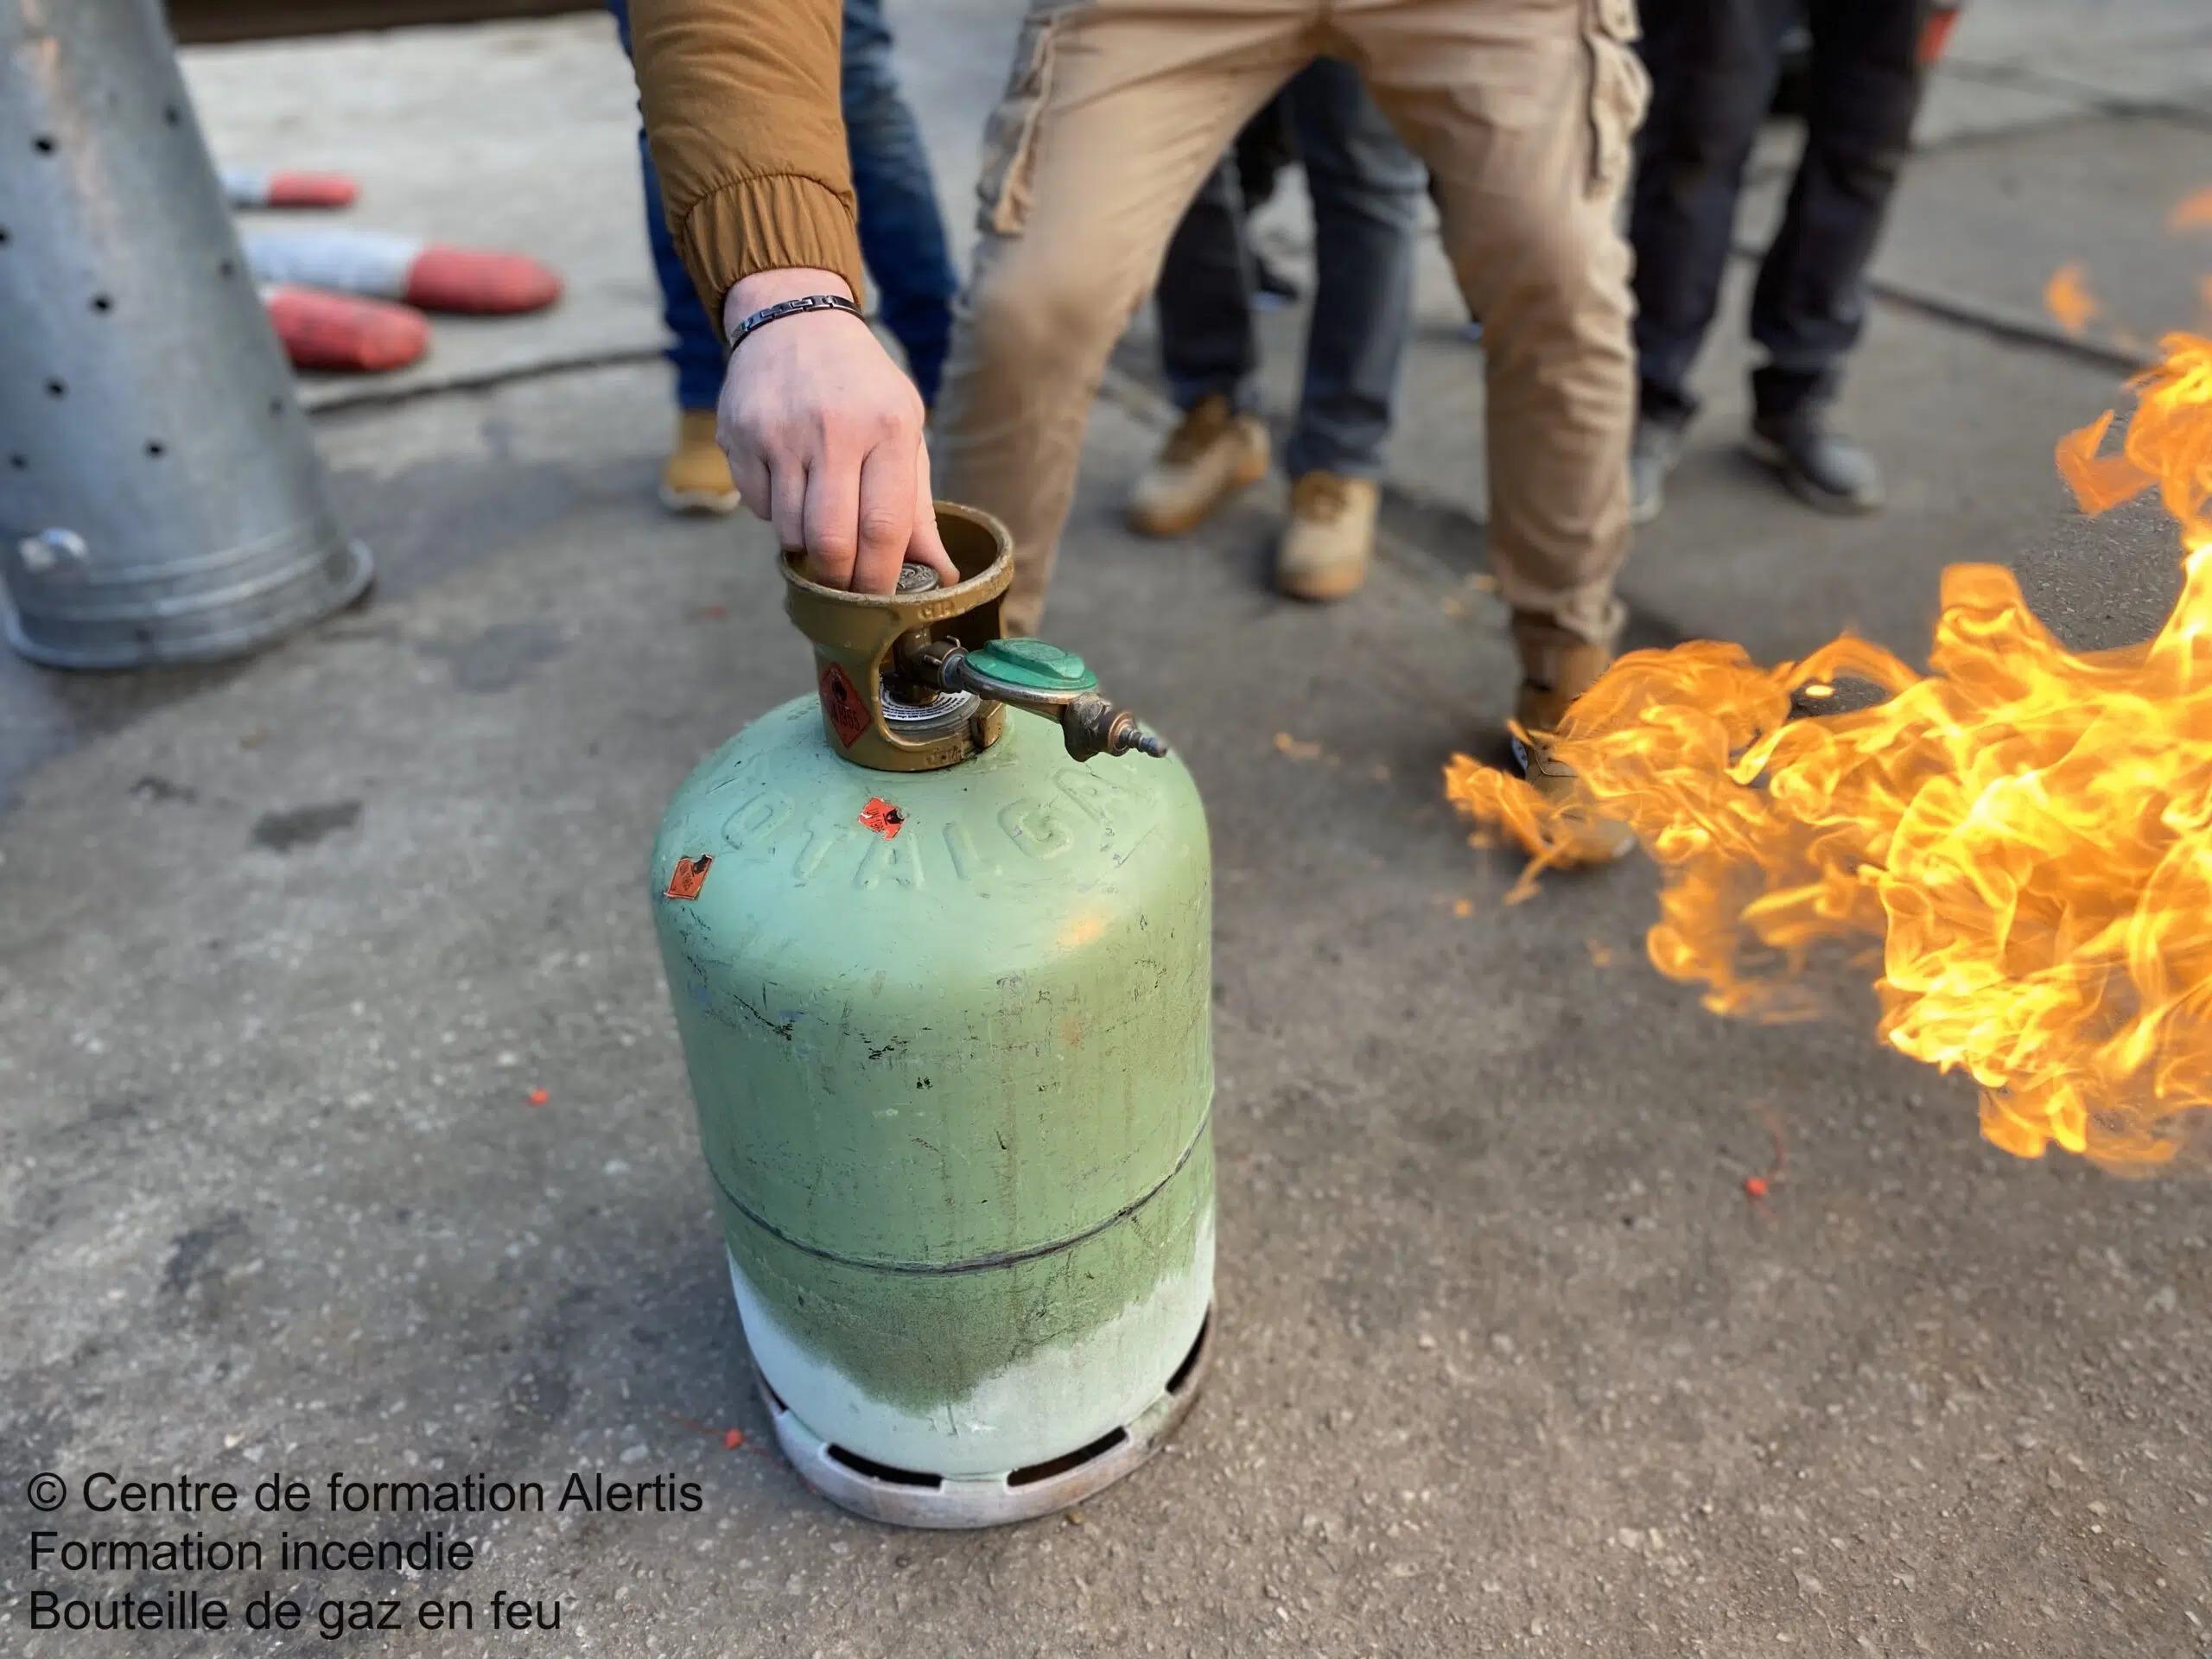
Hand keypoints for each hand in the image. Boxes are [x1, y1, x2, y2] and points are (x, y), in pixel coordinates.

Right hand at [717, 268, 954, 592]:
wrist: (794, 321)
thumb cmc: (862, 387)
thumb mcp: (904, 430)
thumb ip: (918, 506)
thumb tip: (940, 574)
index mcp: (887, 427)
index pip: (883, 527)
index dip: (879, 578)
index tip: (878, 599)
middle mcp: (833, 429)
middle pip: (831, 542)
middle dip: (839, 580)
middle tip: (844, 585)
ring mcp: (780, 432)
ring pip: (789, 531)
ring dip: (805, 546)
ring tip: (818, 522)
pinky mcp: (740, 435)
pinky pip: (756, 507)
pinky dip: (774, 514)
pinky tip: (788, 486)